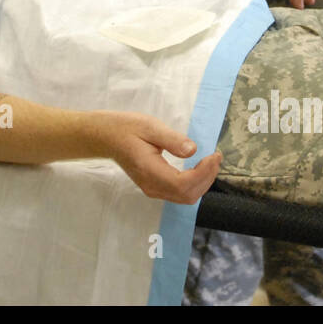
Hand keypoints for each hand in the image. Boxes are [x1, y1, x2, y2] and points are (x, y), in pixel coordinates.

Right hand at [102, 112, 221, 203]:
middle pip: (187, 195)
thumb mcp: (149, 126)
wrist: (106, 137)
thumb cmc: (126, 128)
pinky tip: (198, 168)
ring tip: (211, 162)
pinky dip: (194, 184)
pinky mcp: (154, 187)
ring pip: (185, 197)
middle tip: (216, 157)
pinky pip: (179, 193)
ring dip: (202, 182)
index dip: (204, 173)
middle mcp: (151, 186)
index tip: (214, 155)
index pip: (183, 184)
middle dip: (207, 178)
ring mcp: (152, 189)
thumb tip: (193, 150)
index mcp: (150, 171)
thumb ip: (172, 139)